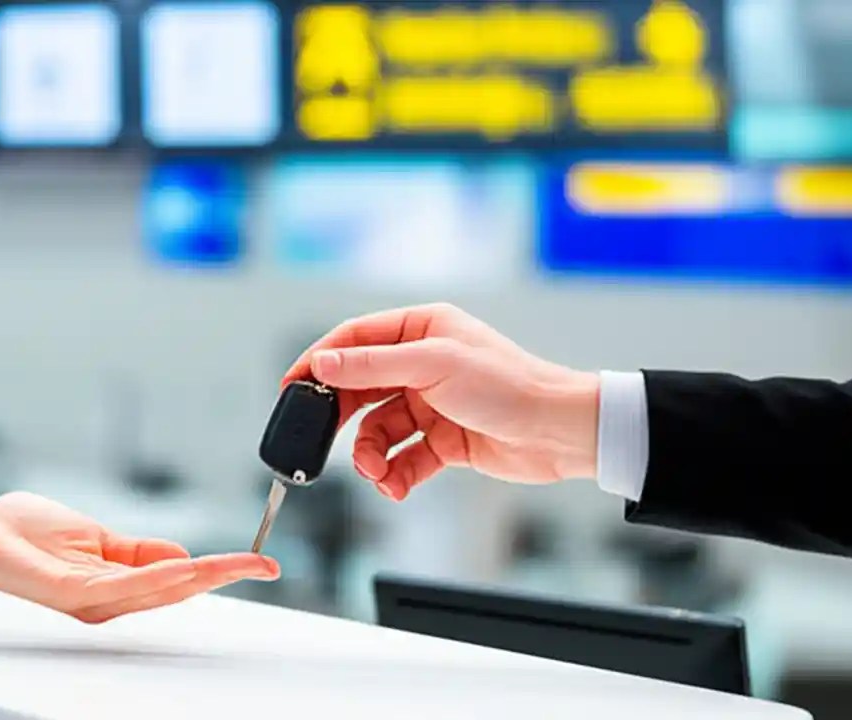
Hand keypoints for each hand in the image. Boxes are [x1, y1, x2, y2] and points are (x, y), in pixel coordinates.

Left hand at [0, 492, 278, 623]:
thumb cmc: (21, 531)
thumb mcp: (95, 534)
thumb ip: (138, 549)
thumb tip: (183, 555)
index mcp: (114, 585)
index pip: (178, 579)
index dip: (221, 570)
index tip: (259, 561)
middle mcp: (106, 601)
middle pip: (178, 589)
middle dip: (225, 576)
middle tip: (266, 564)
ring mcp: (90, 599)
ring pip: (159, 590)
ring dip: (203, 576)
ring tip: (241, 564)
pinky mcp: (72, 592)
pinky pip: (123, 585)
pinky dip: (158, 576)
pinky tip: (186, 567)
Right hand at [282, 303, 599, 500]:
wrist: (559, 432)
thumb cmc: (509, 386)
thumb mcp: (432, 366)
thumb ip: (372, 366)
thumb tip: (323, 363)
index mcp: (422, 328)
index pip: (355, 339)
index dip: (320, 361)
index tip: (292, 384)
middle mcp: (423, 363)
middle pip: (360, 388)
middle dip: (341, 418)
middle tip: (320, 439)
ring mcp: (432, 403)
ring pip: (377, 429)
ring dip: (370, 455)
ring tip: (376, 472)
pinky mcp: (443, 440)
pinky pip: (403, 457)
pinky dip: (395, 474)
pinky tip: (396, 485)